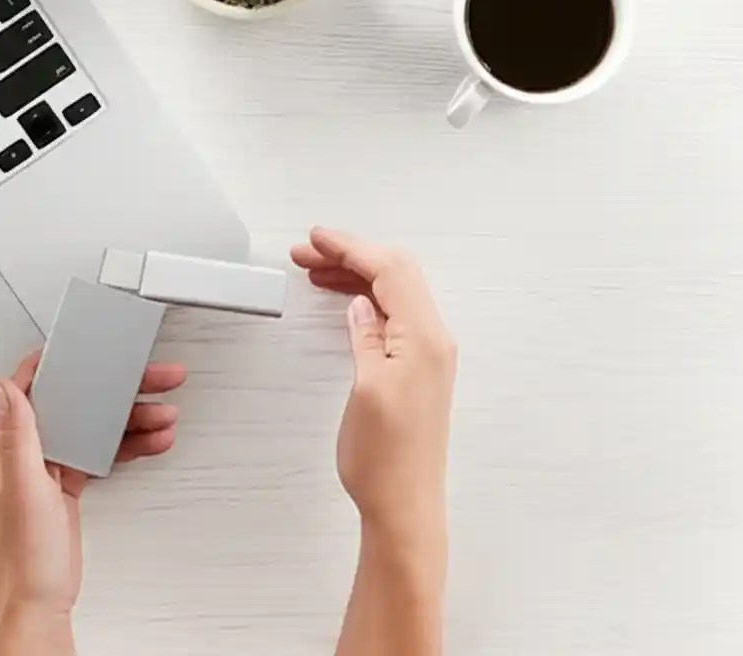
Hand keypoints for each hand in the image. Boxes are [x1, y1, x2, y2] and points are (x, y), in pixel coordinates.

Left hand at [0, 350, 186, 655]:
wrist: (33, 608)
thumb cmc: (20, 562)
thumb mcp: (22, 491)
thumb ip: (16, 437)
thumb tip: (0, 387)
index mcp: (10, 449)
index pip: (33, 390)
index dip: (60, 364)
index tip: (86, 345)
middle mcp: (28, 455)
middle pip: (77, 406)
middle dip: (115, 388)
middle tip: (154, 376)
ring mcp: (50, 472)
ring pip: (95, 430)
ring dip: (130, 419)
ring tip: (164, 413)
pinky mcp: (68, 489)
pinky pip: (102, 455)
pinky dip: (128, 446)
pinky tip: (151, 441)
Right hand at [291, 227, 457, 537]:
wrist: (404, 506)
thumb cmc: (385, 460)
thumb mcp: (366, 388)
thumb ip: (366, 337)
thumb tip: (361, 302)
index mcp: (425, 338)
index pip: (389, 271)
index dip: (350, 247)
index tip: (316, 237)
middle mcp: (434, 341)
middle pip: (395, 273)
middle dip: (352, 255)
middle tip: (307, 252)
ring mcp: (429, 356)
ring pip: (394, 294)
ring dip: (357, 277)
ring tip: (315, 271)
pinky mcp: (418, 371)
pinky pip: (395, 317)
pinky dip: (367, 301)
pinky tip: (344, 303)